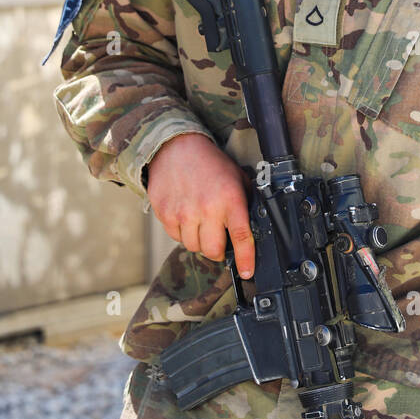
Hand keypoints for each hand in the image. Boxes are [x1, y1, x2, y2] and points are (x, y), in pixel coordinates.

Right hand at [146, 133, 255, 277]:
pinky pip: (176, 237)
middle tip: (219, 240)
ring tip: (201, 221)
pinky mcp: (165, 213)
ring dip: (199, 240)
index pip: (241, 237)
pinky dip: (182, 232)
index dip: (245, 259)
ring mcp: (183, 212)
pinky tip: (186, 215)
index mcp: (230, 199)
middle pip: (213, 251)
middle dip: (218, 250)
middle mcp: (206, 208)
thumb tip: (254, 228)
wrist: (176, 147)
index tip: (247, 271)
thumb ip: (245, 203)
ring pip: (193, 247)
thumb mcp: (237, 178)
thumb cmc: (210, 164)